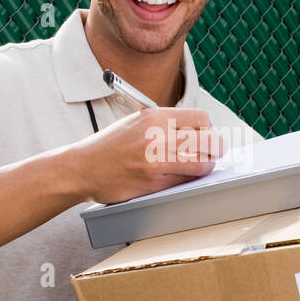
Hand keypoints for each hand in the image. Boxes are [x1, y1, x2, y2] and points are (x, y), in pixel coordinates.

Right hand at [74, 107, 223, 203]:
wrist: (83, 168)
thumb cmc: (110, 145)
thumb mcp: (137, 122)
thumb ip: (165, 123)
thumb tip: (199, 131)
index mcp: (154, 117)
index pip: (200, 119)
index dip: (208, 128)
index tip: (206, 134)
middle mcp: (156, 137)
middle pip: (208, 140)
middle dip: (216, 147)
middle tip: (215, 151)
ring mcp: (155, 161)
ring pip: (201, 163)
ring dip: (207, 165)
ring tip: (202, 164)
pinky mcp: (153, 183)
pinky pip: (184, 181)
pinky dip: (190, 178)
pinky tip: (184, 175)